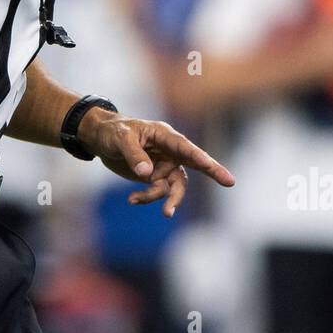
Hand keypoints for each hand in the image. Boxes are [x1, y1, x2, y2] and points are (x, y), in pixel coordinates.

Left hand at [80, 112, 234, 216]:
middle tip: (230, 181)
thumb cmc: (113, 131)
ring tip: (136, 200)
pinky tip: (132, 200)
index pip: (185, 147)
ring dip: (162, 197)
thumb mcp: (121, 139)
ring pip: (174, 186)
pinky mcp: (156, 177)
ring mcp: (164, 164)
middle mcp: (170, 150)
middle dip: (213, 172)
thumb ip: (134, 154)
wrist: (101, 139)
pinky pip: (158, 192)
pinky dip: (146, 198)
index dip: (199, 156)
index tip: (210, 165)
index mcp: (164, 135)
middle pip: (195, 163)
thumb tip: (147, 174)